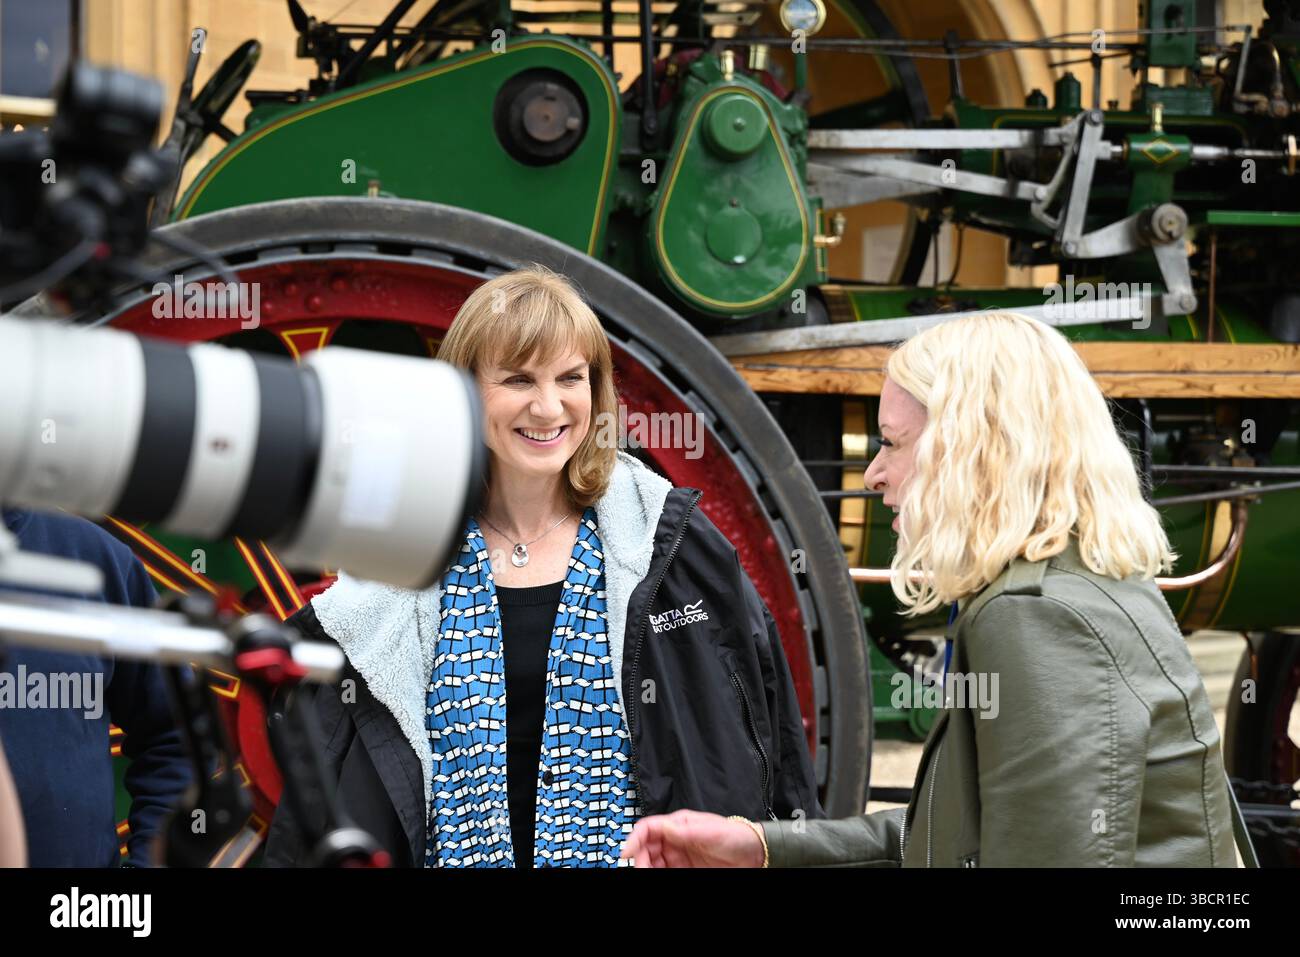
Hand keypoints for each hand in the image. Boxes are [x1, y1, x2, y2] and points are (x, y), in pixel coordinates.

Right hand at [620, 809, 764, 867]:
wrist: (753, 854)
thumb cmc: (734, 835)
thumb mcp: (708, 830)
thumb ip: (684, 830)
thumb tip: (662, 827)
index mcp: (677, 824)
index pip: (648, 828)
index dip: (634, 838)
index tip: (627, 853)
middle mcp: (674, 840)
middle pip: (646, 848)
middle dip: (640, 859)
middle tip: (642, 870)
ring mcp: (678, 857)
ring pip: (653, 863)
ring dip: (648, 868)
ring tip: (648, 874)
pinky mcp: (684, 870)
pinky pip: (665, 873)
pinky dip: (658, 874)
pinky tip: (658, 877)